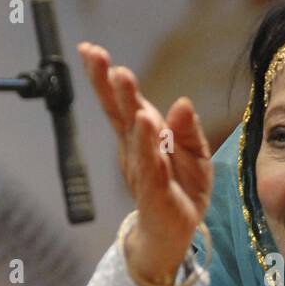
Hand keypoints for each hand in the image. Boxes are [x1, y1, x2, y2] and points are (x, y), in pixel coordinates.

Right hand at [78, 42, 212, 285]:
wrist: (174, 235)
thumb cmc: (181, 190)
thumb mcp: (194, 155)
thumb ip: (188, 130)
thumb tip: (182, 102)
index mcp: (143, 136)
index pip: (123, 103)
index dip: (106, 78)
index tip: (90, 50)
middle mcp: (137, 150)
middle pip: (120, 113)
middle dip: (108, 84)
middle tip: (96, 56)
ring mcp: (143, 171)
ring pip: (134, 135)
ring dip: (127, 105)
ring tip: (121, 77)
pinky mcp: (156, 194)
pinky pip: (152, 166)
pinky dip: (148, 145)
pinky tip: (146, 124)